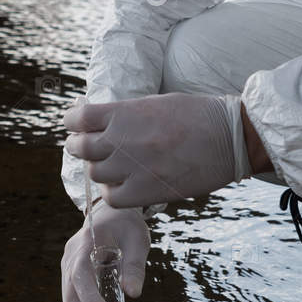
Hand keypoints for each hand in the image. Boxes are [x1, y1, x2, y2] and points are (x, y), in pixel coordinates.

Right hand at [61, 202, 148, 301]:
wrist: (111, 214)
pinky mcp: (74, 278)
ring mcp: (69, 269)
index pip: (81, 277)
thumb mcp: (137, 240)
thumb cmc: (126, 225)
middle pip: (73, 298)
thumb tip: (133, 293)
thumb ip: (134, 266)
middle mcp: (70, 259)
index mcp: (84, 245)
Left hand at [64, 93, 247, 208]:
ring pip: (95, 173)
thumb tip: (99, 122)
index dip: (73, 124)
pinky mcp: (145, 191)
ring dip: (101, 171)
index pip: (77, 120)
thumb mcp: (155, 103)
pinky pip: (112, 198)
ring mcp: (132, 167)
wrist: (228, 137)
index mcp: (124, 112)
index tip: (79, 126)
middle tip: (91, 149)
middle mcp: (122, 139)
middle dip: (81, 147)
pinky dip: (114, 193)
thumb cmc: (196, 115)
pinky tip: (125, 186)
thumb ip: (124, 114)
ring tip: (116, 167)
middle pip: (80, 148)